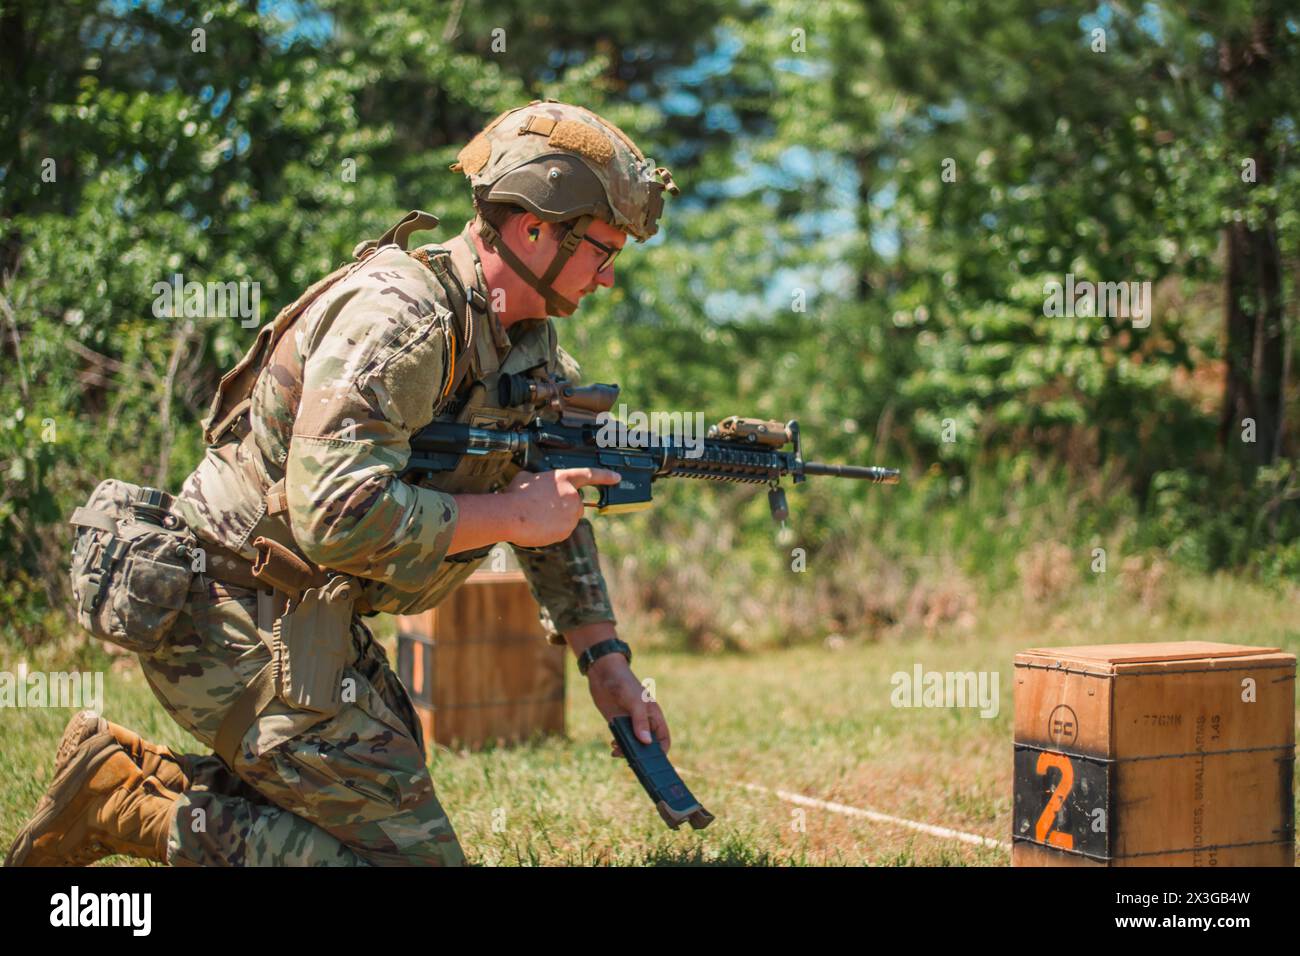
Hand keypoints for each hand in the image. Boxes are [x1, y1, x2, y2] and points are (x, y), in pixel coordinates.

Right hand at [498, 467, 620, 547]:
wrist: (511, 516)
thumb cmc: (516, 494)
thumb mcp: (528, 477)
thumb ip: (540, 479)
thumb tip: (536, 483)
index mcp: (564, 479)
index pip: (589, 475)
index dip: (605, 476)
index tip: (617, 478)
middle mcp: (572, 497)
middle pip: (576, 504)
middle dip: (563, 506)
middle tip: (542, 507)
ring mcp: (571, 516)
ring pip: (568, 518)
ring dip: (556, 519)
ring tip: (536, 516)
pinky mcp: (566, 531)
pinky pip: (561, 531)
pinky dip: (552, 530)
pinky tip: (538, 526)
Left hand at [585, 654, 670, 757]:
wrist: (604, 673)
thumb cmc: (624, 683)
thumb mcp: (635, 702)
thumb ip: (640, 722)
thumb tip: (646, 742)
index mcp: (654, 716)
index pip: (663, 738)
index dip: (661, 751)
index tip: (653, 761)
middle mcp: (644, 722)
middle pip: (648, 745)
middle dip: (642, 754)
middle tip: (632, 760)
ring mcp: (630, 723)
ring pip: (633, 744)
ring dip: (627, 751)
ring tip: (617, 750)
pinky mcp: (618, 723)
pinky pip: (621, 739)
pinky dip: (618, 745)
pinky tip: (612, 746)